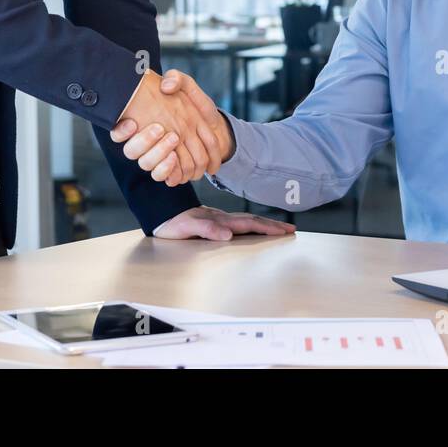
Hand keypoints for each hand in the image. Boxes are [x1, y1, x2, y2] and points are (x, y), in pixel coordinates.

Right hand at [111, 69, 231, 184]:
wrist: (213, 124)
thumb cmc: (195, 105)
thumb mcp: (187, 86)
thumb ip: (177, 80)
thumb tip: (166, 86)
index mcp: (143, 122)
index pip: (119, 132)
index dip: (120, 131)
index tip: (132, 123)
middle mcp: (146, 141)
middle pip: (132, 151)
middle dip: (145, 141)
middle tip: (162, 129)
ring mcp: (158, 156)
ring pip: (147, 165)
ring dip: (159, 154)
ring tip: (175, 140)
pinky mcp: (172, 168)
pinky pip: (163, 176)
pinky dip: (169, 171)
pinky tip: (175, 158)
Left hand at [152, 205, 294, 239]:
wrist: (157, 212)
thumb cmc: (169, 223)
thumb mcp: (185, 228)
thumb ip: (207, 229)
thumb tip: (228, 235)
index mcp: (218, 221)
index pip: (248, 224)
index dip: (267, 228)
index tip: (284, 231)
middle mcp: (220, 219)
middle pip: (252, 220)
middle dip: (272, 226)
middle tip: (290, 229)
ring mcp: (217, 219)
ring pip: (245, 220)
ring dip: (263, 224)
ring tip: (276, 228)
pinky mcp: (212, 221)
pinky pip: (236, 223)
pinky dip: (249, 224)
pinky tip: (250, 227)